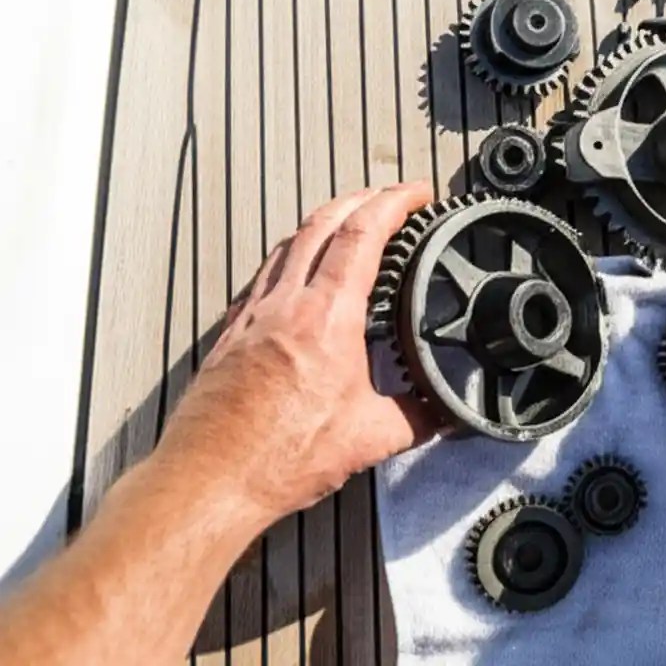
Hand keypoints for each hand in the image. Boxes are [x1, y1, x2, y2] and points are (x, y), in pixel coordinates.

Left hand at [152, 184, 442, 520]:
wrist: (211, 478)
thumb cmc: (279, 457)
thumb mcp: (372, 438)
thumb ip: (420, 418)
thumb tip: (449, 414)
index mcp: (327, 317)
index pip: (363, 235)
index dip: (394, 203)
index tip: (417, 193)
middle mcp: (285, 304)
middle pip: (322, 223)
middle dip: (360, 199)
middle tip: (388, 197)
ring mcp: (253, 315)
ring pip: (288, 245)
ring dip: (323, 222)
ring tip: (348, 223)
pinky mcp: (232, 334)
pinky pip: (264, 277)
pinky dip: (291, 259)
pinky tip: (298, 276)